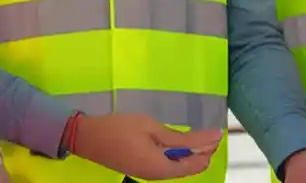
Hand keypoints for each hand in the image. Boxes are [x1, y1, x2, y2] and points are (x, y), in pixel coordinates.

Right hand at [72, 113, 221, 179]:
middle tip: (212, 133)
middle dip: (203, 152)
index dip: (209, 148)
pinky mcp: (141, 169)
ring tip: (201, 137)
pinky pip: (167, 167)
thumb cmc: (119, 129)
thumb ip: (178, 137)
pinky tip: (180, 144)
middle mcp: (157, 176)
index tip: (218, 131)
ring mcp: (148, 174)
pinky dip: (178, 156)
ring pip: (178, 168)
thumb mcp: (150, 128)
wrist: (87, 137)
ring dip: (191, 154)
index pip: (196, 163)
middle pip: (189, 168)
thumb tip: (207, 139)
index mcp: (161, 168)